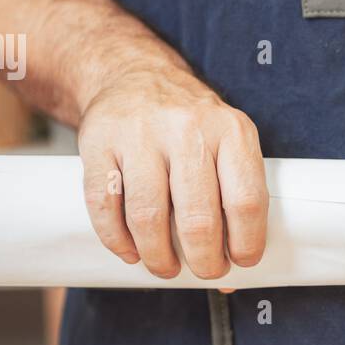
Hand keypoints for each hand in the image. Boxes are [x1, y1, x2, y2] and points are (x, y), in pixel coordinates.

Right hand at [77, 64, 267, 279]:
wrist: (136, 75)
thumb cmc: (191, 124)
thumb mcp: (228, 141)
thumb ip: (237, 192)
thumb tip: (241, 263)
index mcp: (231, 131)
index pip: (246, 201)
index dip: (246, 242)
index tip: (242, 261)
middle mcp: (187, 129)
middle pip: (198, 218)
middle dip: (203, 259)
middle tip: (204, 270)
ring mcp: (139, 135)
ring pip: (148, 217)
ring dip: (158, 256)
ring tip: (165, 265)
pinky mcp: (98, 143)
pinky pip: (104, 206)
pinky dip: (117, 239)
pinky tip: (130, 250)